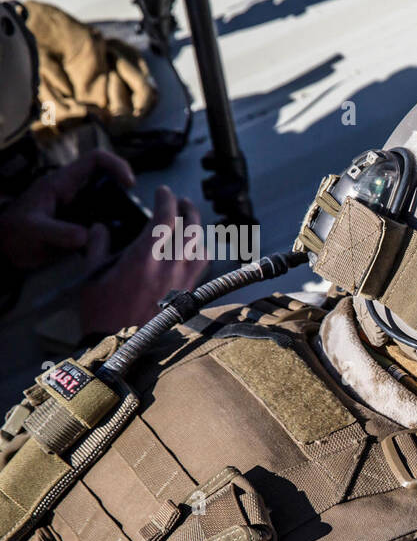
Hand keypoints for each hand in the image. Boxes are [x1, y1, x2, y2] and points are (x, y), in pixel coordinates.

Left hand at [0, 150, 134, 272]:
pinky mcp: (82, 225)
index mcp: (62, 183)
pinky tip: (119, 244)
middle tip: (136, 214)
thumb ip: (59, 232)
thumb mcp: (34, 230)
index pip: (95, 160)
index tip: (130, 184)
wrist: (5, 251)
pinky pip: (105, 223)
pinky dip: (115, 232)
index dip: (117, 165)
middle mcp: (74, 193)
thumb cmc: (13, 233)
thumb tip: (87, 236)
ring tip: (132, 232)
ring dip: (122, 215)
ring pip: (110, 204)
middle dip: (125, 195)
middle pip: (109, 182)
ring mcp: (79, 209)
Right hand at [79, 185, 205, 334]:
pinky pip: (202, 269)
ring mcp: (183, 283)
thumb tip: (100, 229)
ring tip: (191, 223)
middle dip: (188, 211)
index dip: (167, 200)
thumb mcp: (91, 278)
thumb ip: (96, 248)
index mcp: (144, 258)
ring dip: (198, 232)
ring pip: (201, 249)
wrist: (122, 350)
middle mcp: (170, 268)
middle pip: (191, 230)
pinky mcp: (189, 297)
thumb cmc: (102, 316)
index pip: (165, 218)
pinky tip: (194, 252)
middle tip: (182, 202)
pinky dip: (200, 253)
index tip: (164, 191)